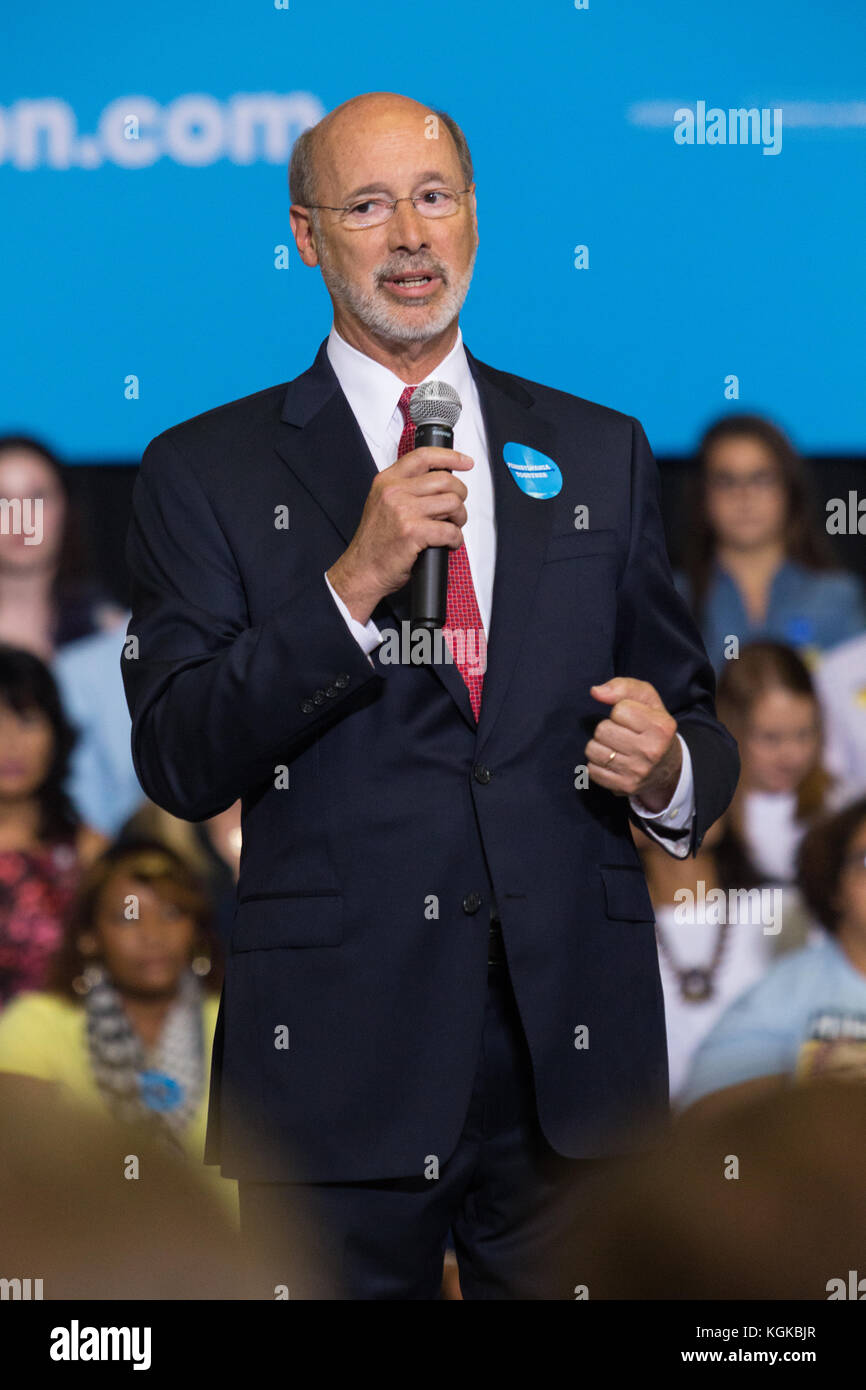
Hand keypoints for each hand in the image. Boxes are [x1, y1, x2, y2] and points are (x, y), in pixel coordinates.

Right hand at [327, 447, 473, 622]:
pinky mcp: (412, 532)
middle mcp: (394, 491)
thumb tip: (440, 482)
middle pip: (445, 480)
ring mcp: (403, 511)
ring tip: (451, 528)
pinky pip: (450, 530)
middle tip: (456, 510)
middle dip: (460, 496)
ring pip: (452, 503)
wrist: (361, 571)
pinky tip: (448, 543)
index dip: (450, 457)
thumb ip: (405, 489)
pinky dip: (455, 539)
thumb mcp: (383, 504)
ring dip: (459, 518)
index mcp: (387, 481)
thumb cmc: (375, 543)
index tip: (465, 462)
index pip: (424, 456)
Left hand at [585, 677, 681, 811]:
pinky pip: (592, 769)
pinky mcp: (624, 786)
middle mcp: (651, 751)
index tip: (631, 719)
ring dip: (599, 745)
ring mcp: (637, 772)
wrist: (667, 767)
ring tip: (615, 747)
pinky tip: (612, 761)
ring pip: (593, 750)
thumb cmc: (652, 726)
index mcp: (661, 727)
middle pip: (602, 730)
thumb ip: (624, 687)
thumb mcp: (648, 700)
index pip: (619, 709)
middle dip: (607, 728)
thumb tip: (595, 692)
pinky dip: (597, 763)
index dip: (620, 711)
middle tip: (621, 733)